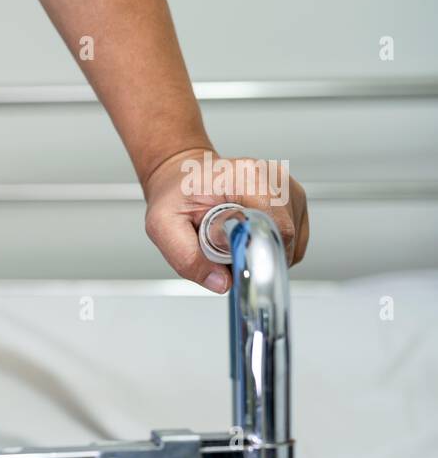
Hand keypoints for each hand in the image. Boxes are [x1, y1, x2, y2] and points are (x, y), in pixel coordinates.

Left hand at [143, 148, 308, 293]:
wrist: (183, 175)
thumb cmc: (176, 194)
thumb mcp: (164, 225)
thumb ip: (187, 257)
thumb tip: (222, 282)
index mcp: (245, 177)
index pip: (274, 226)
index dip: (261, 254)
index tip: (241, 267)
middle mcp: (273, 177)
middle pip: (285, 236)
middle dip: (258, 256)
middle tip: (228, 255)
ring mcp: (286, 187)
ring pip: (292, 239)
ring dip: (264, 252)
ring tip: (235, 241)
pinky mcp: (292, 198)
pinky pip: (295, 237)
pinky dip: (272, 247)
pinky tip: (249, 238)